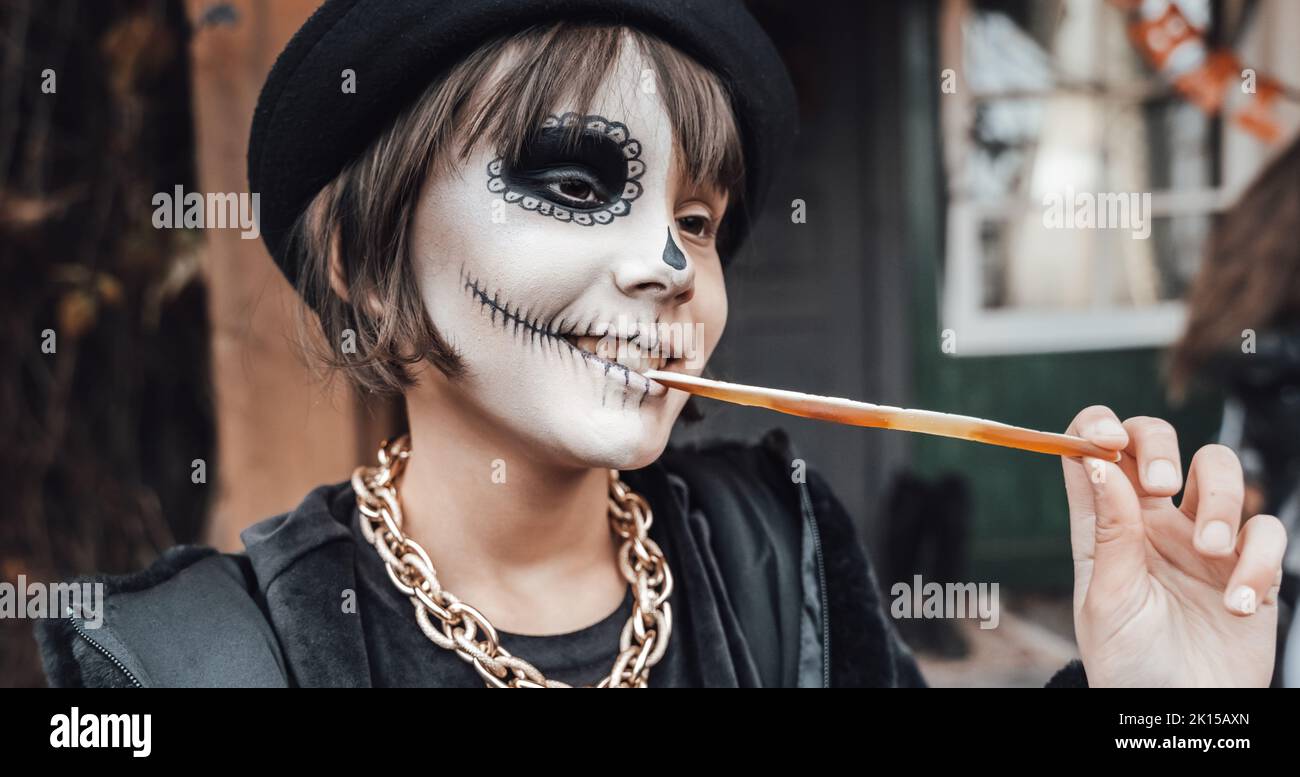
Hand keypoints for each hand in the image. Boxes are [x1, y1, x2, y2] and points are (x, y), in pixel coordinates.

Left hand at [1061, 406, 1286, 686]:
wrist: (1179, 717)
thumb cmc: (1129, 664)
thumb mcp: (1106, 600)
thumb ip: (1108, 532)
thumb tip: (1099, 463)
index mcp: (1104, 524)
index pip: (1094, 451)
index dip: (1096, 427)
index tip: (1105, 438)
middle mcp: (1150, 522)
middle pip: (1157, 441)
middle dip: (1161, 446)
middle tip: (1163, 487)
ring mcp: (1201, 540)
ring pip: (1219, 469)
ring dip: (1220, 500)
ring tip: (1210, 552)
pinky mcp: (1249, 565)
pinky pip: (1265, 531)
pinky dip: (1258, 561)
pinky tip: (1237, 603)